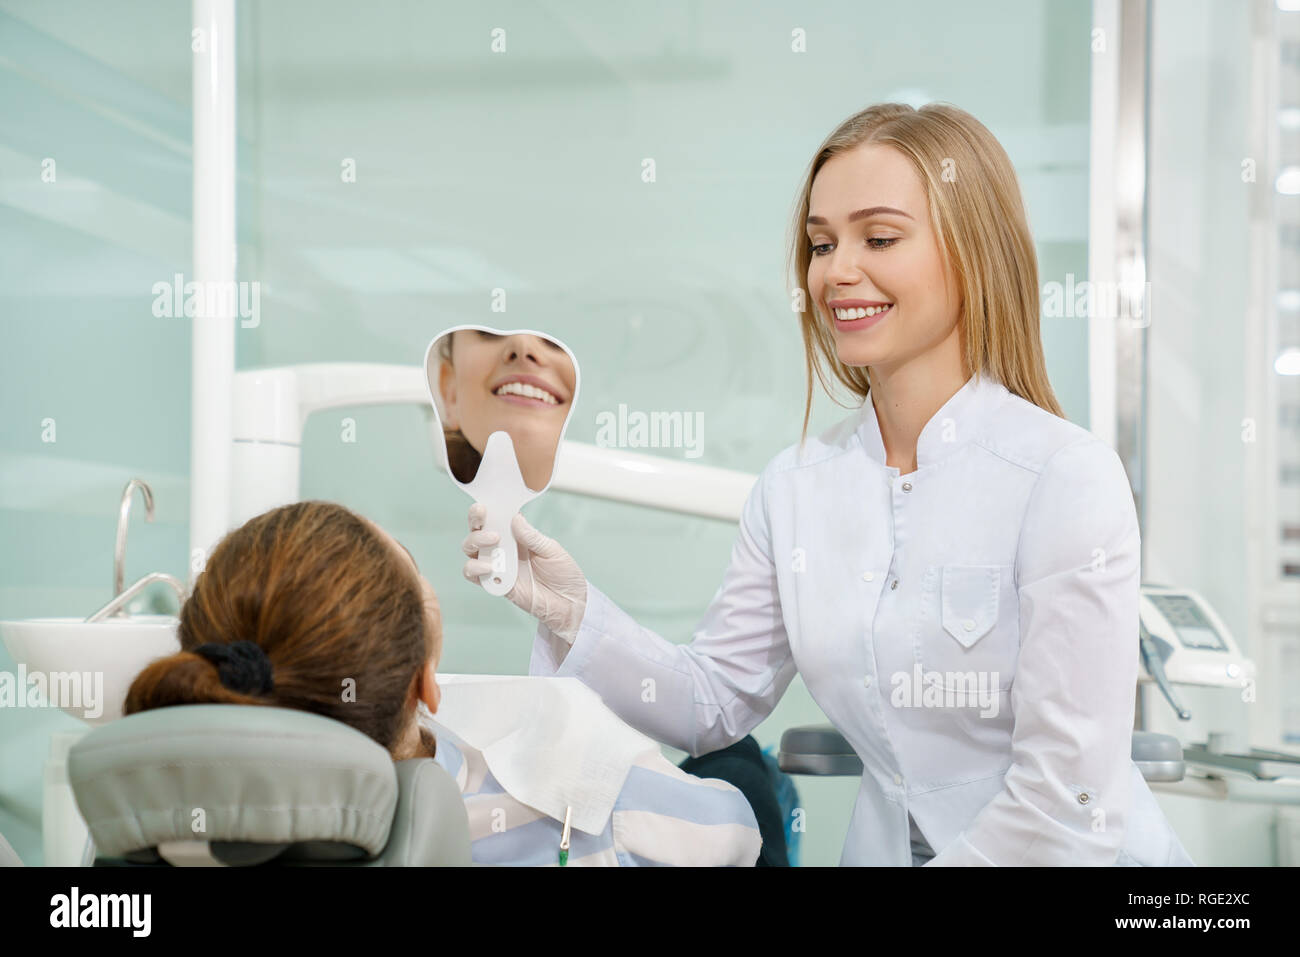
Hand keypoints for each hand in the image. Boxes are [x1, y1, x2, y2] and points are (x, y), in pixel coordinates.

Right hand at [461, 503, 588, 643]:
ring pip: (471, 552)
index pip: (497, 519)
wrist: (569, 604)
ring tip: (493, 541)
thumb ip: (532, 537)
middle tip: (484, 519)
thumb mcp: (552, 551)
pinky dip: (476, 569)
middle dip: (475, 523)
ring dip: (475, 543)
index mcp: (518, 536)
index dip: (487, 510)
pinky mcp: (496, 585)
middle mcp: (504, 549)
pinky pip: (475, 576)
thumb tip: (515, 519)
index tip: (484, 505)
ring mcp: (498, 567)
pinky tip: (490, 568)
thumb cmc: (563, 574)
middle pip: (477, 532)